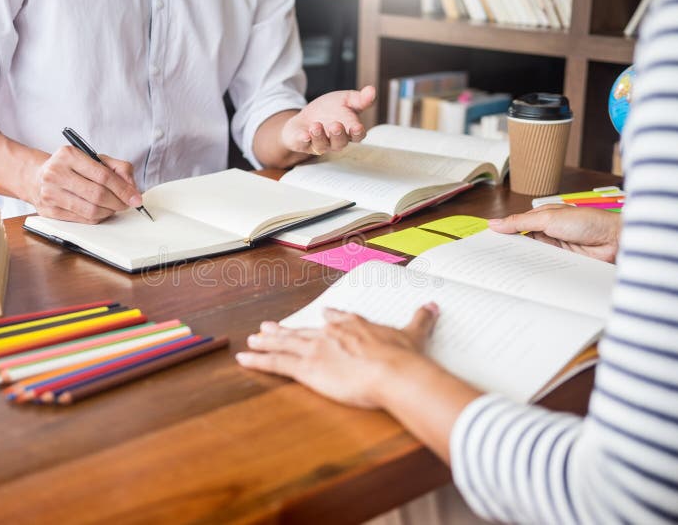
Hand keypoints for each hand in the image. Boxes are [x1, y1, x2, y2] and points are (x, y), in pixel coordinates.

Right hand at [27, 146, 142, 222]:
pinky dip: (98, 217)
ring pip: (91, 210)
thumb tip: (132, 189)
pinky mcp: (49, 211)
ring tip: (114, 206)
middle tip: (127, 204)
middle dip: (119, 202)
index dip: (123, 189)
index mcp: (68, 155)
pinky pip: (83, 219)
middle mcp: (55, 173)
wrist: (36, 177)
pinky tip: (101, 211)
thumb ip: (118, 168)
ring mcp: (49, 193)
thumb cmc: (71, 168)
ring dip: (109, 211)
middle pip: (98, 195)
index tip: (136, 198)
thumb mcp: (94, 159)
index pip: (103, 176)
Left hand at [236, 303, 438, 408]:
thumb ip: (420, 318)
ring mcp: (315, 349)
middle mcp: (330, 333)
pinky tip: (244, 359)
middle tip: (270, 327)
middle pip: (303, 330)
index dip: (327, 319)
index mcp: (354, 325)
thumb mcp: (414, 333)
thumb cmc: (403, 356)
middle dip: (286, 329)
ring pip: (285, 344)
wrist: (393, 371)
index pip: (335, 319)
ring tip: (253, 339)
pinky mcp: (306, 367)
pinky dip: (259, 360)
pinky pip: (276, 363)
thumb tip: (433, 305)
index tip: (322, 317)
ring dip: (267, 342)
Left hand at [281, 85, 375, 155]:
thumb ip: (359, 98)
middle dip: (338, 135)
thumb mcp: (346, 100)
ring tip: (316, 125)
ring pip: (322, 145)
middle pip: (340, 143)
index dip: (357, 133)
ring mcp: (319, 144)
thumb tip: (372, 90)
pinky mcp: (303, 144)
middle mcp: (335, 141)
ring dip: (319, 136)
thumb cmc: (330, 110)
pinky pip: (303, 145)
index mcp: (349, 131)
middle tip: (335, 125)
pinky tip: (304, 135)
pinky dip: (303, 140)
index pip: (357, 136)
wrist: (307, 116)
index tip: (357, 127)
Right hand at [489, 204, 620, 262]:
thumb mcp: (548, 217)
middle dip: (509, 252)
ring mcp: (555, 250)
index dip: (501, 235)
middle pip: (522, 244)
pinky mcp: (561, 264)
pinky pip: (544, 268)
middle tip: (489, 262)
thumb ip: (520, 222)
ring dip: (522, 263)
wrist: (615, 241)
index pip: (516, 227)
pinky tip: (524, 277)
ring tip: (502, 272)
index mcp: (542, 218)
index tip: (485, 244)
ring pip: (531, 258)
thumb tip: (494, 223)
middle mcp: (547, 234)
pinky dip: (536, 272)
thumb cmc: (588, 221)